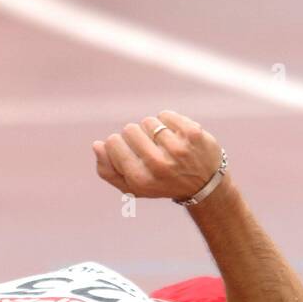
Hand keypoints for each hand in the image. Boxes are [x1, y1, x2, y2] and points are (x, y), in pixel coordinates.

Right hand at [93, 110, 223, 199]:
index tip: (129, 152)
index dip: (118, 144)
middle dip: (135, 136)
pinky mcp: (192, 133)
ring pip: (147, 121)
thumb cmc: (161, 184)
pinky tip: (174, 135)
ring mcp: (177, 148)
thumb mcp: (132, 187)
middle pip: (129, 129)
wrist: (205, 185)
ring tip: (162, 144)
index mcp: (140, 179)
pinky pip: (165, 114)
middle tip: (148, 149)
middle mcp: (159, 165)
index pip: (112, 143)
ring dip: (151, 129)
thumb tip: (97, 145)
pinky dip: (166, 121)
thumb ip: (108, 171)